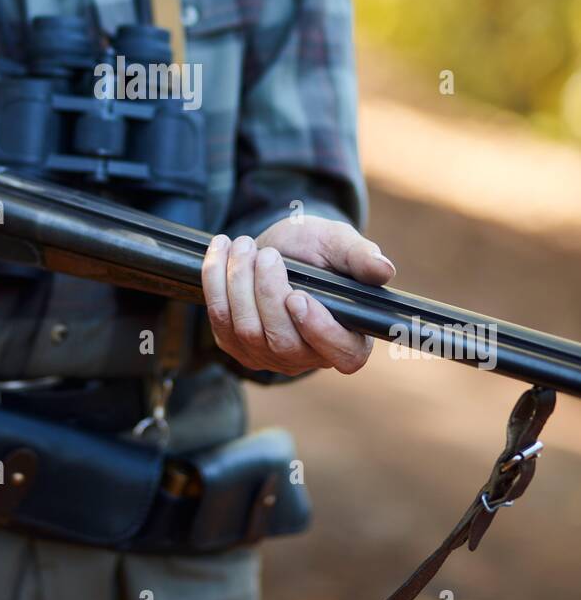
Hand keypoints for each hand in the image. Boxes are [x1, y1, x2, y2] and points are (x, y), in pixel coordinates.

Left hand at [201, 215, 395, 377]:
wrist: (277, 248)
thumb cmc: (316, 249)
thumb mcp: (339, 243)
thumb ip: (360, 256)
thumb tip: (384, 270)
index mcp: (349, 337)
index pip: (342, 354)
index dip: (319, 330)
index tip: (298, 297)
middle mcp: (309, 356)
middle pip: (283, 341)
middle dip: (268, 292)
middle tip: (268, 254)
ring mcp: (270, 356)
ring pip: (246, 331)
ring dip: (239, 282)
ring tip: (244, 245)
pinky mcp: (236, 345)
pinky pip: (219, 320)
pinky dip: (215, 281)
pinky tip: (221, 250)